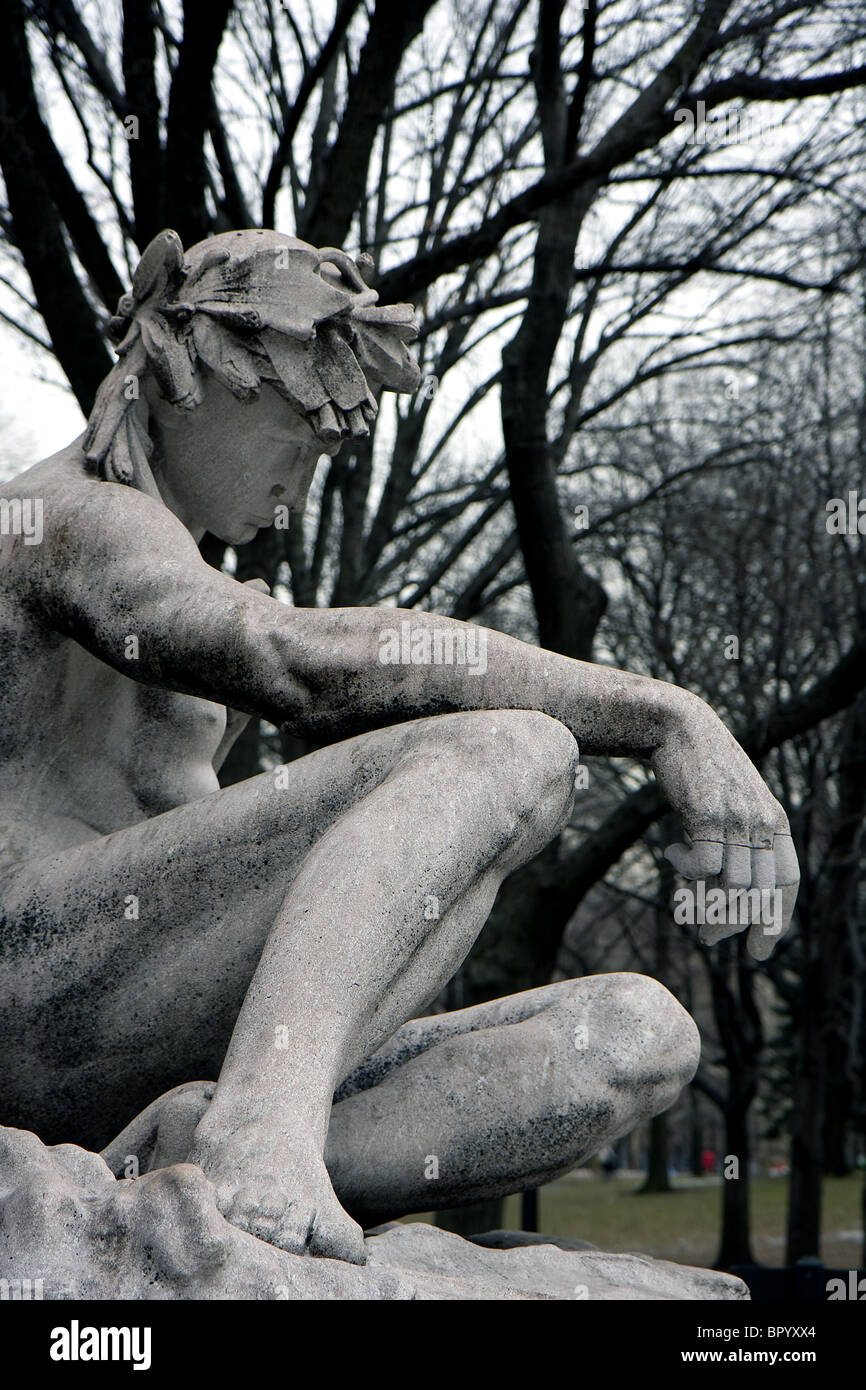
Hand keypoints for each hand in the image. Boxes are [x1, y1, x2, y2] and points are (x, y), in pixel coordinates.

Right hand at [651, 695, 798, 958]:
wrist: (680, 726)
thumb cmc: (700, 771)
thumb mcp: (727, 807)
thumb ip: (734, 844)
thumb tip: (722, 898)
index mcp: (775, 820)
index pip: (787, 882)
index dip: (775, 920)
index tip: (758, 951)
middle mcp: (762, 820)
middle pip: (758, 893)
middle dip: (732, 925)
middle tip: (707, 938)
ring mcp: (737, 816)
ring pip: (732, 885)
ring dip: (704, 903)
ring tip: (682, 903)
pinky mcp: (708, 813)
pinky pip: (704, 863)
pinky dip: (685, 870)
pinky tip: (670, 853)